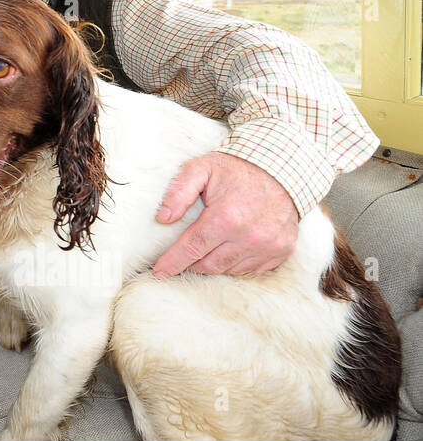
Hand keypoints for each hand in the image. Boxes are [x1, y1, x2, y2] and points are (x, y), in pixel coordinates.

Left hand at [152, 152, 298, 277]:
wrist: (280, 169)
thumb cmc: (235, 170)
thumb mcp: (200, 168)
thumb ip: (178, 191)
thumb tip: (163, 218)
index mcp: (226, 217)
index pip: (192, 248)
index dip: (173, 263)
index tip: (159, 272)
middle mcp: (250, 235)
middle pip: (209, 265)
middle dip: (191, 264)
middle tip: (181, 257)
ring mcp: (269, 245)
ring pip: (229, 270)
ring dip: (213, 264)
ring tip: (206, 249)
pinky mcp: (282, 250)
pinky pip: (251, 269)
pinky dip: (236, 263)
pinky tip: (230, 248)